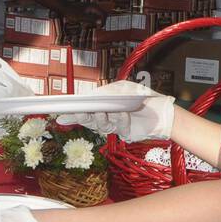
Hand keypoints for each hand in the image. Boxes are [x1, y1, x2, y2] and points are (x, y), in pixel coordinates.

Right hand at [57, 79, 173, 141]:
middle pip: (89, 121)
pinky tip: (122, 113)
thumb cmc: (139, 96)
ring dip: (101, 118)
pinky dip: (121, 119)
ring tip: (102, 111)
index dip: (72, 115)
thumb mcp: (121, 89)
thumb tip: (88, 97)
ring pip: (102, 125)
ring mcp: (115, 126)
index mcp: (101, 107)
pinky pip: (120, 127)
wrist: (160, 108)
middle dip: (83, 117)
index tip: (61, 114)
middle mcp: (106, 118)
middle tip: (79, 112)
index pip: (83, 112)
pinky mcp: (126, 132)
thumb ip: (104, 93)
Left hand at [62, 1, 106, 26]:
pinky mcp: (88, 9)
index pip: (104, 14)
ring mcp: (91, 7)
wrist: (64, 7)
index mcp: (93, 7)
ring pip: (99, 15)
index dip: (104, 21)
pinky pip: (95, 15)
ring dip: (97, 21)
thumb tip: (100, 21)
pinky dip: (93, 20)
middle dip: (102, 21)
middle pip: (103, 14)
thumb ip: (91, 19)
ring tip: (91, 25)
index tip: (99, 27)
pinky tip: (87, 23)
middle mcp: (93, 6)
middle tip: (96, 27)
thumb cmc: (71, 12)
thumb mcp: (81, 17)